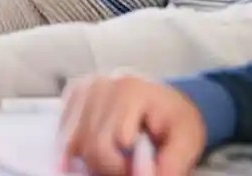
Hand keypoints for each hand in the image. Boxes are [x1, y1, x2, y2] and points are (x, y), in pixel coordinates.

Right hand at [58, 74, 205, 175]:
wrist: (166, 101)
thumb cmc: (175, 120)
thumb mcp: (187, 142)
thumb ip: (171, 164)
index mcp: (130, 90)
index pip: (108, 146)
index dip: (123, 168)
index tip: (140, 167)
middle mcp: (100, 84)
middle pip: (88, 145)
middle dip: (107, 167)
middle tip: (128, 166)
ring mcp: (83, 88)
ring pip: (71, 144)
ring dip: (92, 160)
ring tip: (117, 156)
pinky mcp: (72, 95)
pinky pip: (64, 136)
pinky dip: (78, 150)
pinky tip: (98, 149)